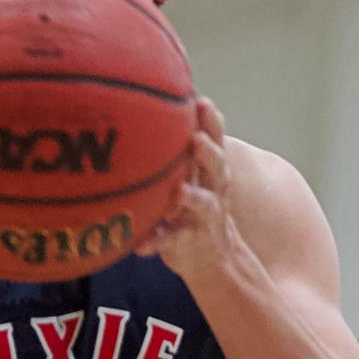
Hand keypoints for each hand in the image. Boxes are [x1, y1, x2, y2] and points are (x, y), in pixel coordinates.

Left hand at [138, 99, 239, 281]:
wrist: (212, 257)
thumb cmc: (192, 205)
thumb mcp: (191, 174)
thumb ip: (179, 149)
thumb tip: (146, 104)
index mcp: (211, 169)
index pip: (215, 139)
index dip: (211, 121)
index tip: (202, 102)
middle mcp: (214, 189)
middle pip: (217, 165)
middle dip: (209, 151)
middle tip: (196, 140)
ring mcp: (205, 216)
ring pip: (204, 203)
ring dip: (192, 197)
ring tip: (180, 192)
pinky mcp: (190, 241)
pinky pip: (173, 241)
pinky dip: (157, 242)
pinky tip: (142, 245)